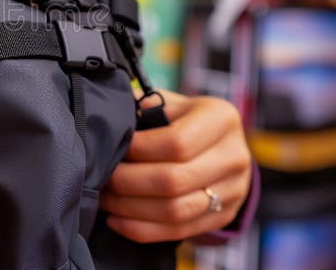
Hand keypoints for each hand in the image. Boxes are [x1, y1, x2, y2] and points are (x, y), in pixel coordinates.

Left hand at [100, 90, 251, 242]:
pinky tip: (116, 221)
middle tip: (102, 178)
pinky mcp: (223, 217)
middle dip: (128, 182)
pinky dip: (142, 229)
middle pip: (174, 180)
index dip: (138, 150)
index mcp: (221, 119)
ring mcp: (234, 191)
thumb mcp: (169, 103)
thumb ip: (143, 109)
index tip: (113, 150)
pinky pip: (178, 231)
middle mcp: (234, 156)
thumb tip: (109, 126)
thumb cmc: (181, 119)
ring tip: (105, 200)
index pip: (176, 143)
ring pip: (175, 211)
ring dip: (131, 208)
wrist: (219, 143)